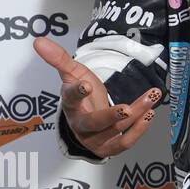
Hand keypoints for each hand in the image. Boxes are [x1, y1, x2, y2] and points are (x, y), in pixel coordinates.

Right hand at [33, 37, 162, 157]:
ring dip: (136, 114)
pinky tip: (150, 113)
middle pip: (94, 123)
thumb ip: (58, 58)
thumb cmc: (83, 95)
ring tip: (152, 97)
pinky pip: (125, 142)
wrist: (89, 119)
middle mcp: (81, 125)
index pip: (70, 98)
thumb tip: (38, 41)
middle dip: (111, 116)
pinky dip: (139, 129)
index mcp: (71, 105)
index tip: (86, 84)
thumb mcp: (73, 73)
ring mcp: (95, 138)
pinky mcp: (109, 147)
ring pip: (115, 130)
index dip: (77, 92)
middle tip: (126, 109)